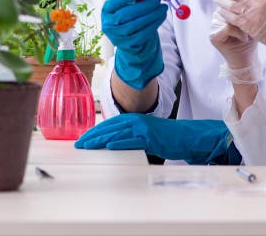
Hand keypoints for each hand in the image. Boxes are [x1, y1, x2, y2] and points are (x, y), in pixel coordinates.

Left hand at [75, 114, 236, 164]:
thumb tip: (113, 143)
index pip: (109, 124)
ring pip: (117, 132)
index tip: (82, 139)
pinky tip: (109, 145)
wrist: (187, 137)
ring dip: (101, 139)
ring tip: (88, 145)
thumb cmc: (166, 137)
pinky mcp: (151, 137)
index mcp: (134, 119)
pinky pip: (133, 140)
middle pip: (110, 127)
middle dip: (92, 136)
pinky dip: (120, 142)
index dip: (94, 131)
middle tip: (78, 144)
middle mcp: (137, 120)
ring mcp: (144, 128)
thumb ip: (129, 136)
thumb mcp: (144, 135)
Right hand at [102, 0, 167, 89]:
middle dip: (144, 6)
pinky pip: (142, 33)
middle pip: (125, 14)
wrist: (129, 39)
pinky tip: (160, 17)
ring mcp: (117, 36)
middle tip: (157, 0)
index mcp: (106, 11)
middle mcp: (108, 25)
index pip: (114, 2)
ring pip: (136, 24)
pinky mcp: (128, 44)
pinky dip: (154, 24)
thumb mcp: (128, 5)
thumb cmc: (128, 18)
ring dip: (152, 15)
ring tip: (162, 8)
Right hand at [209, 8, 256, 69]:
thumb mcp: (251, 20)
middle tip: (251, 27)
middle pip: (228, 6)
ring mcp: (213, 26)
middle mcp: (217, 16)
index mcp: (225, 9)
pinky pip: (227, 28)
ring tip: (247, 34)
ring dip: (241, 26)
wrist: (248, 59)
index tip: (252, 17)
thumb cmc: (252, 39)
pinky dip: (238, 33)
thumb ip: (246, 8)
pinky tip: (243, 39)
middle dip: (242, 16)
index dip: (242, 5)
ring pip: (227, 17)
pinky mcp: (213, 36)